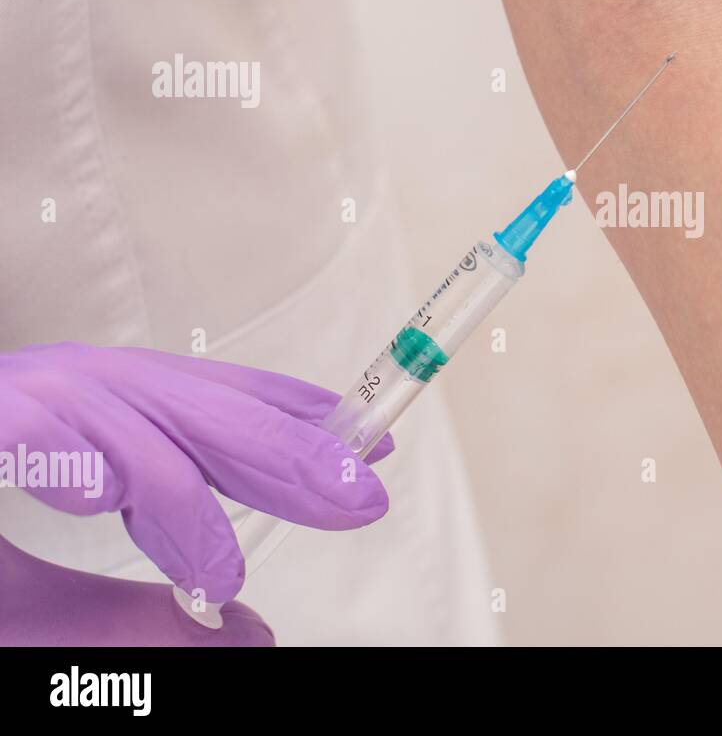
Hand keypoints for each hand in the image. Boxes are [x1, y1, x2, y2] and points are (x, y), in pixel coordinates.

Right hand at [0, 343, 392, 642]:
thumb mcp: (42, 609)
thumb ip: (131, 620)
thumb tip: (250, 636)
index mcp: (94, 417)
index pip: (216, 406)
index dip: (301, 420)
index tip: (373, 442)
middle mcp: (64, 398)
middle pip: (196, 414)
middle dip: (290, 455)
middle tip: (360, 498)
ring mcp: (14, 402)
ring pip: (128, 428)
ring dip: (184, 501)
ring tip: (220, 572)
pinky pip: (32, 428)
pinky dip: (70, 456)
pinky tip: (99, 496)